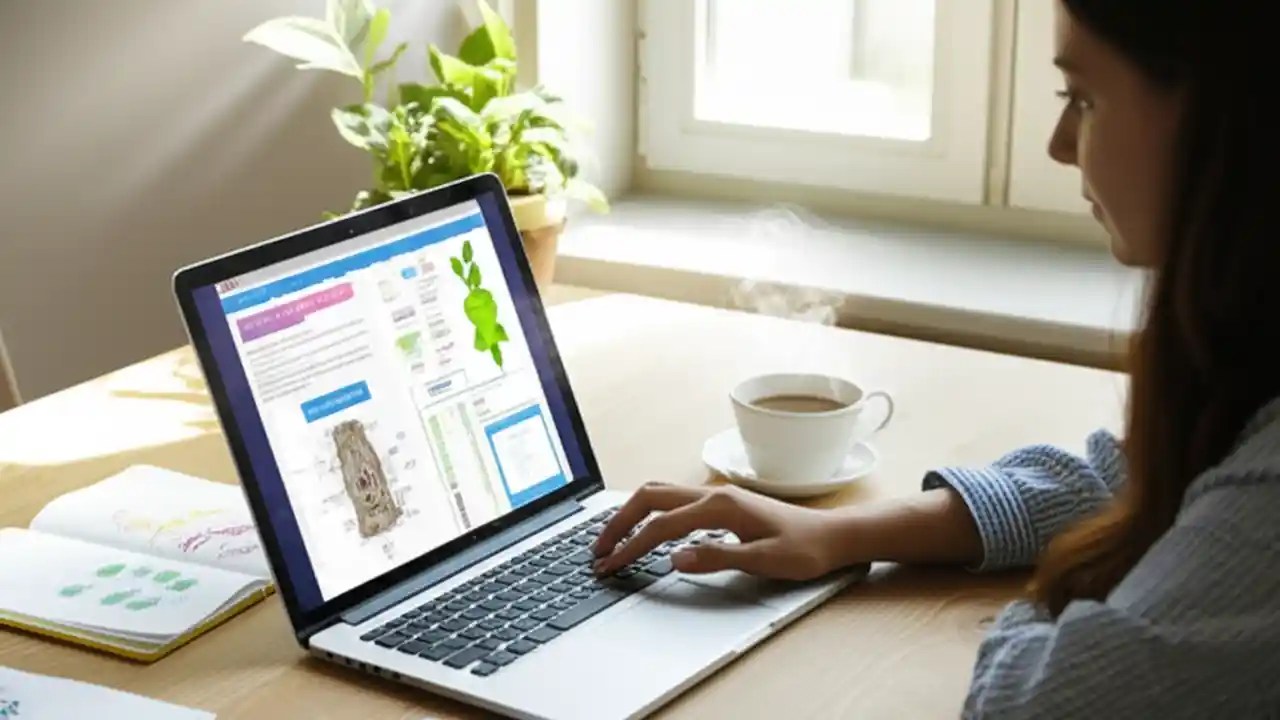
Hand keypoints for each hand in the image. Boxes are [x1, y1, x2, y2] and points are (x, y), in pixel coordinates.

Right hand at [591, 483, 846, 580]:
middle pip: (649, 497)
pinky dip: (648, 512)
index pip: (661, 526)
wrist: (833, 536)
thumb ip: (717, 558)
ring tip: (612, 540)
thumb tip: (675, 558)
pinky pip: (672, 500)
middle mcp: (713, 494)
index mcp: (720, 507)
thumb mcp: (764, 561)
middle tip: (597, 549)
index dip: (631, 546)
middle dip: (618, 522)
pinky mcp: (719, 503)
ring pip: (659, 493)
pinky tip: (644, 532)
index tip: (609, 565)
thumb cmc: (805, 550)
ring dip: (630, 513)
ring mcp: (715, 495)